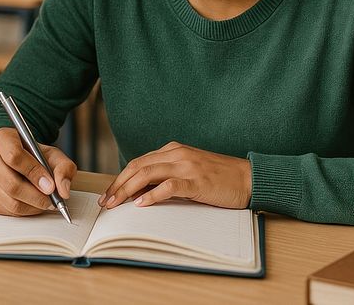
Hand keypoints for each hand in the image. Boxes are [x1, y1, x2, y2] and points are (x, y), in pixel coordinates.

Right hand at [0, 127, 76, 215]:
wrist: (19, 159)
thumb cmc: (34, 155)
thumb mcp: (53, 154)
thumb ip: (63, 168)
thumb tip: (63, 190)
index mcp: (3, 138)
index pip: (14, 157)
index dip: (34, 173)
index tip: (50, 185)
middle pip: (11, 183)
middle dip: (35, 196)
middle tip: (51, 199)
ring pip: (9, 200)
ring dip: (32, 206)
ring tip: (44, 202)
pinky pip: (6, 210)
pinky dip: (24, 211)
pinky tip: (33, 204)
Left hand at [100, 141, 250, 209]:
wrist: (248, 178)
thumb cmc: (218, 179)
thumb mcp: (188, 172)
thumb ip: (166, 177)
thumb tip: (139, 192)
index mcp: (173, 150)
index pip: (137, 163)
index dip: (119, 178)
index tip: (107, 194)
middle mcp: (177, 154)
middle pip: (137, 167)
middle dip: (117, 185)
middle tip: (105, 202)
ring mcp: (187, 166)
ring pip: (147, 174)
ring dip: (127, 190)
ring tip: (115, 204)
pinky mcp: (197, 181)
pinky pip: (169, 186)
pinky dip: (153, 195)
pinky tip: (141, 204)